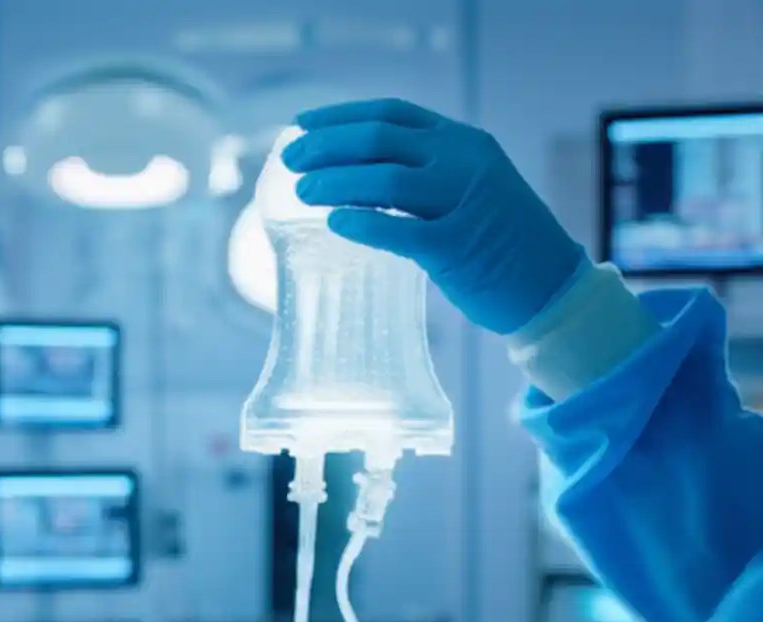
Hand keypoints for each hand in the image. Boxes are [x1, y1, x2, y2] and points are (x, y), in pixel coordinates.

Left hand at [282, 98, 585, 334]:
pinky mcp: (458, 248)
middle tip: (291, 159)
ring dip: (335, 182)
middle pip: (380, 141)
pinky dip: (363, 223)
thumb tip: (349, 173)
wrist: (552, 286)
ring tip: (302, 191)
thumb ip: (423, 172)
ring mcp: (463, 203)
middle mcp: (464, 162)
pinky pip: (400, 231)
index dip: (341, 117)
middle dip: (327, 146)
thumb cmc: (500, 241)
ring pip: (385, 181)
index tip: (303, 124)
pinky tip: (335, 222)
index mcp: (463, 142)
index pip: (391, 113)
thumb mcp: (469, 185)